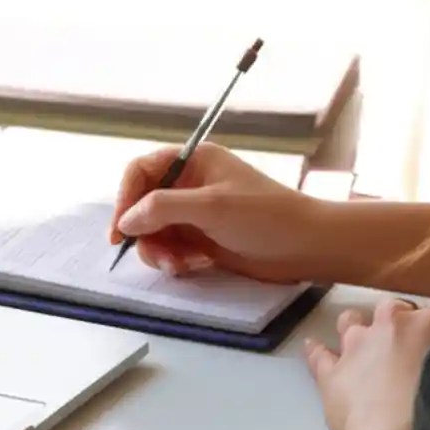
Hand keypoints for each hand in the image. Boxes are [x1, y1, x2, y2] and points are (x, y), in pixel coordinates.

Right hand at [109, 143, 321, 281]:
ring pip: (153, 230)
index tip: (120, 229)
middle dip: (143, 232)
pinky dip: (172, 259)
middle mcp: (190, 184)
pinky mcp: (202, 238)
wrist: (308, 247)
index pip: (140, 171)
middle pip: (142, 204)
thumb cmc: (265, 217)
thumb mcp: (211, 207)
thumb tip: (125, 221)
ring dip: (157, 250)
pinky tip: (188, 267)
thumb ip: (162, 208)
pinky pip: (170, 246)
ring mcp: (195, 212)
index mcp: (193, 162)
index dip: (124, 198)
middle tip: (153, 255)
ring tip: (176, 266)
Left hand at [304, 297, 429, 429]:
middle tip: (405, 339)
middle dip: (397, 318)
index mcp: (424, 326)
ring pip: (350, 322)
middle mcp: (385, 329)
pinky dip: (316, 350)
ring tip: (361, 334)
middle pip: (390, 310)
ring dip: (357, 326)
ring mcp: (353, 349)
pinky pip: (318, 355)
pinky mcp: (330, 374)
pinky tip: (313, 345)